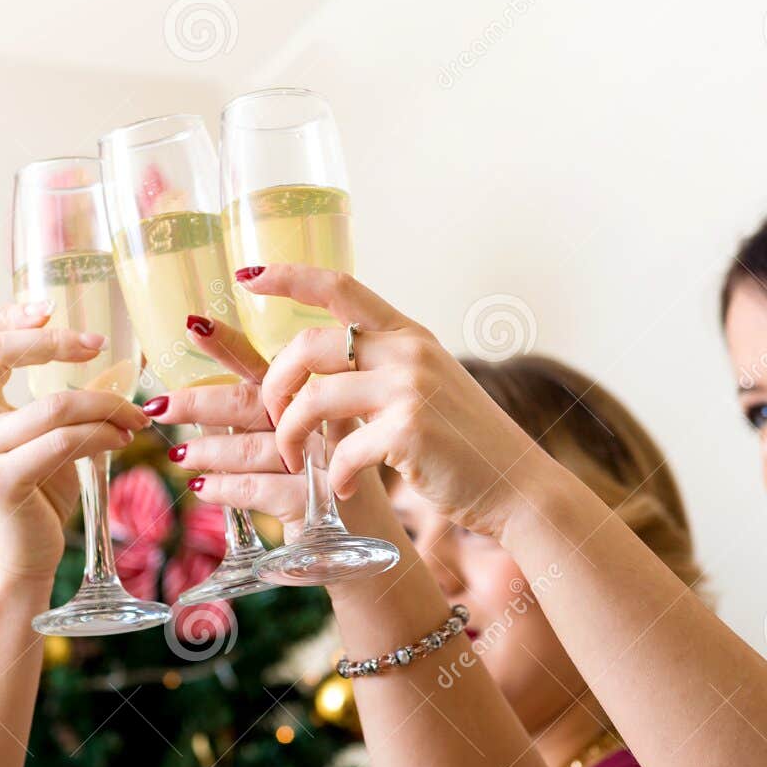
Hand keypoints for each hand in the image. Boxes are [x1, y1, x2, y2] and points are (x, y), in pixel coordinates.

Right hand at [0, 302, 150, 582]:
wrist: (17, 560)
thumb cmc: (35, 494)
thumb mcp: (41, 437)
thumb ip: (56, 402)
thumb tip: (115, 364)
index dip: (5, 310)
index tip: (50, 310)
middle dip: (56, 341)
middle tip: (99, 346)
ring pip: (53, 404)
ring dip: (106, 404)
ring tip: (134, 416)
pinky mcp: (1, 480)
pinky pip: (62, 442)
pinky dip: (101, 435)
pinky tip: (121, 439)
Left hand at [145, 314, 312, 537]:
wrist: (374, 550)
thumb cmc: (332, 491)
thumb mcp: (309, 448)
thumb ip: (270, 422)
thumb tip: (205, 413)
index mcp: (325, 399)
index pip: (271, 364)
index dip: (233, 344)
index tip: (195, 325)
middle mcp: (328, 423)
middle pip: (254, 402)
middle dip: (201, 402)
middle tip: (159, 404)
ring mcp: (325, 462)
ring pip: (253, 447)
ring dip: (209, 451)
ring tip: (179, 455)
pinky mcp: (317, 503)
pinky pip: (259, 489)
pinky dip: (226, 488)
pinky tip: (204, 488)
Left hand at [241, 265, 550, 538]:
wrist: (518, 485)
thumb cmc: (467, 445)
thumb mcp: (430, 387)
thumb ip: (386, 368)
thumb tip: (330, 370)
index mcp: (409, 335)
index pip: (340, 287)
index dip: (289, 276)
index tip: (249, 276)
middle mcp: (408, 352)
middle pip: (308, 345)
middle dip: (274, 384)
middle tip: (270, 417)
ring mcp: (409, 388)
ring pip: (313, 400)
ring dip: (290, 436)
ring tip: (295, 462)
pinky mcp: (407, 431)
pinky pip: (341, 451)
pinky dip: (332, 477)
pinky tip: (340, 490)